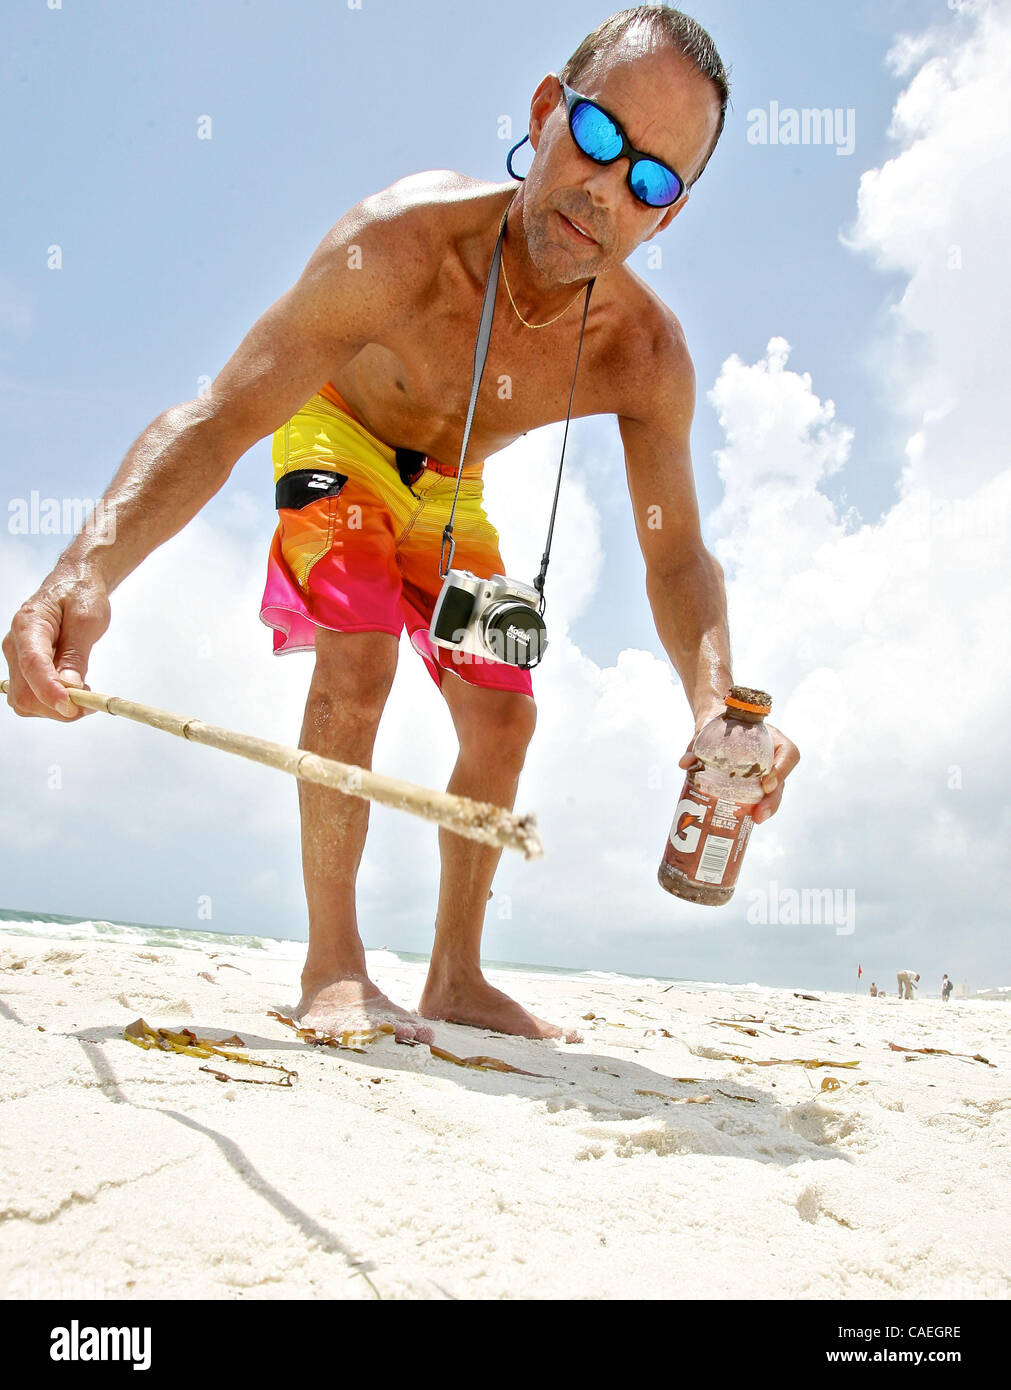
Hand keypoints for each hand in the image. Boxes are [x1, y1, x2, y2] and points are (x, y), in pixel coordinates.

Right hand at [3, 568, 110, 719]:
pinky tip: (72, 691)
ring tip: (84, 692)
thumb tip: (69, 686)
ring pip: (26, 701)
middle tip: (91, 701)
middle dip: (57, 706)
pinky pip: (31, 698)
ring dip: (56, 708)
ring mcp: (16, 658)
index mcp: (29, 625)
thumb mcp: (87, 620)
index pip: (32, 664)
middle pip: (25, 692)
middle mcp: (15, 644)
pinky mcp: (23, 668)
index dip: (49, 689)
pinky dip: (52, 704)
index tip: (71, 706)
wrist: (73, 584)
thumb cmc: (81, 596)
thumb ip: (76, 654)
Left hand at [677, 719, 799, 824]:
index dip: (781, 771)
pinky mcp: (755, 783)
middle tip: (759, 815)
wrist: (717, 723)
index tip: (766, 784)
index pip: (788, 754)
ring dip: (766, 809)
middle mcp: (773, 757)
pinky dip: (752, 808)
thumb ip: (697, 743)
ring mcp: (766, 771)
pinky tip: (742, 821)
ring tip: (754, 820)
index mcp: (771, 739)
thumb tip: (685, 763)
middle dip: (772, 800)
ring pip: (773, 792)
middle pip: (781, 781)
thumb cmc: (719, 723)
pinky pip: (759, 797)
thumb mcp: (709, 729)